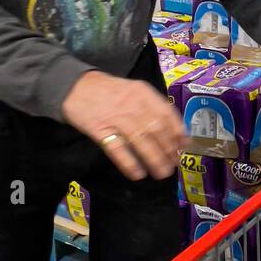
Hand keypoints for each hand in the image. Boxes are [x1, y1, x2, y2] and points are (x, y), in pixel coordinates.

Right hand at [62, 71, 184, 181]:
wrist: (75, 86)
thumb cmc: (110, 91)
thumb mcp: (133, 90)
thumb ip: (151, 106)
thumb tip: (174, 131)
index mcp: (143, 92)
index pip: (166, 112)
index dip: (177, 131)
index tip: (184, 146)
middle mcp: (132, 103)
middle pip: (155, 129)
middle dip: (168, 149)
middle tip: (174, 163)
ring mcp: (115, 117)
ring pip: (140, 140)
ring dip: (154, 159)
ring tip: (162, 173)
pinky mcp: (99, 129)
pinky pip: (117, 149)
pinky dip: (129, 162)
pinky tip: (138, 174)